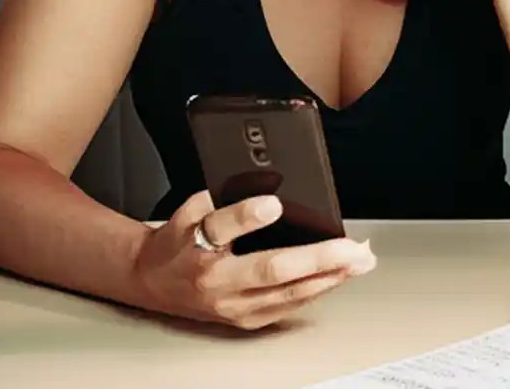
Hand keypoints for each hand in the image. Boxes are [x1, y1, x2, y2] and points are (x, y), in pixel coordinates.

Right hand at [132, 190, 375, 329]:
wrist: (151, 284)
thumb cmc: (175, 244)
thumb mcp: (186, 210)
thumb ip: (220, 200)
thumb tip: (266, 188)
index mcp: (195, 247)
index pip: (222, 228)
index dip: (248, 215)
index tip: (273, 203)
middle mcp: (216, 282)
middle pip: (271, 270)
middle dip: (318, 258)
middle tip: (351, 247)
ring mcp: (232, 306)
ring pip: (288, 294)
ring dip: (329, 277)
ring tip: (358, 261)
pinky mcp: (244, 320)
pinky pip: (288, 306)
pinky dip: (317, 290)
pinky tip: (338, 277)